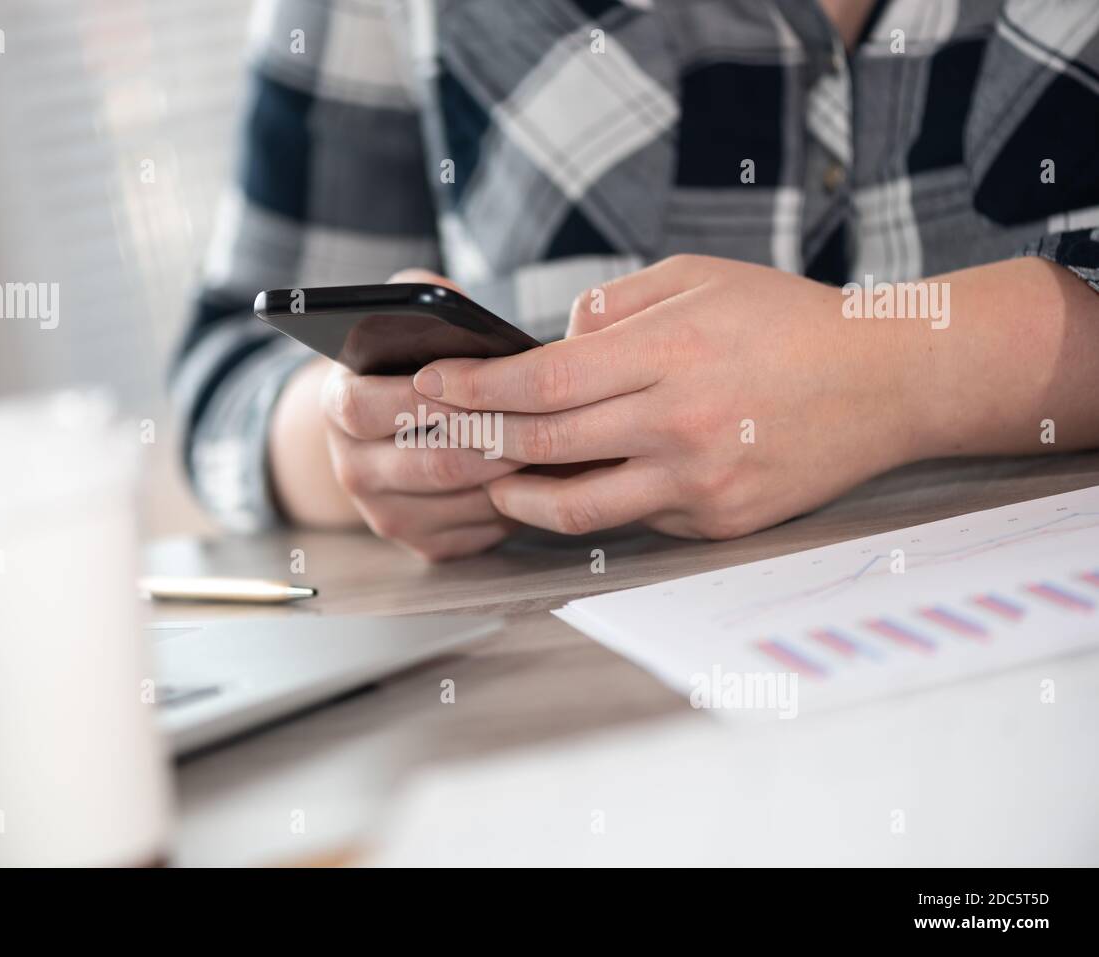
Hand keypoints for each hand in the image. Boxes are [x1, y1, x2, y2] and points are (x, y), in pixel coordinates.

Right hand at [270, 269, 522, 559]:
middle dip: (494, 438)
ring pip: (462, 499)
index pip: (367, 408)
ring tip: (557, 441)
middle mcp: (354, 469)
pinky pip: (478, 531)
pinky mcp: (424, 544)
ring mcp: (387, 514)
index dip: (424, 397)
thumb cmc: (409, 364)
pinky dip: (516, 503)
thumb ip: (419, 301)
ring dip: (513, 472)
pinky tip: (543, 473)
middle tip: (546, 417)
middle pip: (431, 462)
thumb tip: (454, 307)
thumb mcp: (402, 319)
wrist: (390, 431)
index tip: (474, 382)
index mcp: (339, 408)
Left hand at [411, 255, 932, 538]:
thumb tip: (552, 342)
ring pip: (577, 507)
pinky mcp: (719, 522)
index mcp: (670, 352)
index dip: (475, 388)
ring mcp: (701, 482)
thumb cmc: (786, 320)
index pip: (542, 383)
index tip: (431, 383)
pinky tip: (572, 486)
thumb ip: (612, 308)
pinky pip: (635, 519)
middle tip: (439, 431)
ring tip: (492, 478)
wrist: (886, 381)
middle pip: (545, 446)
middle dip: (477, 439)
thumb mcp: (697, 280)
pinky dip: (593, 504)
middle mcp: (681, 424)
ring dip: (518, 495)